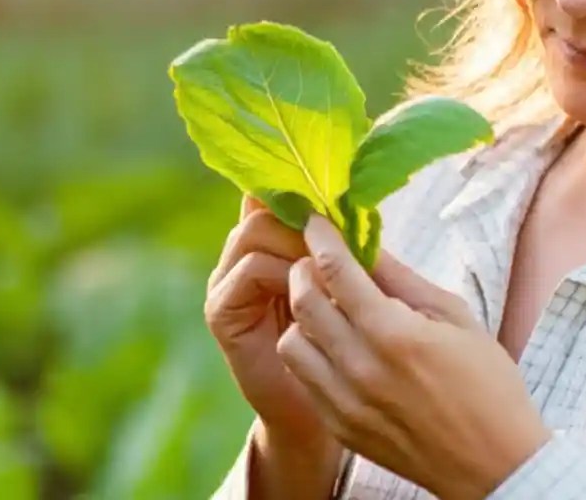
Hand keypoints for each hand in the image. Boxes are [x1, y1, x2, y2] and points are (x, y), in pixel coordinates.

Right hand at [204, 196, 340, 498]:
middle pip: (263, 206)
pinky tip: (314, 287)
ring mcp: (229, 282)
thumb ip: (349, 246)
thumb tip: (362, 200)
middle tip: (339, 228)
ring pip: (256, 230)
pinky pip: (251, 269)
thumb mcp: (357, 284)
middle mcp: (245, 256)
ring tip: (332, 263)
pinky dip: (285, 270)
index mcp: (275, 244)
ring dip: (298, 241)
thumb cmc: (356, 341)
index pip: (275, 194)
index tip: (337, 181)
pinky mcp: (223, 312)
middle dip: (304, 213)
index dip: (300, 185)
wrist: (333, 404)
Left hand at [278, 215, 553, 499]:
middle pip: (304, 302)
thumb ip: (405, 281)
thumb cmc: (488, 384)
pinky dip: (311, 354)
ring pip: (293, 342)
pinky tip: (337, 347)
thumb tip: (370, 244)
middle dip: (304, 270)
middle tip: (318, 260)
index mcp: (395, 334)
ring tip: (329, 310)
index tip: (316, 221)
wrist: (495, 463)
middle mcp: (361, 368)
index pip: (337, 272)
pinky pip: (304, 379)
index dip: (321, 239)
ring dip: (304, 317)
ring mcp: (346, 402)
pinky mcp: (341, 426)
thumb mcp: (457, 318)